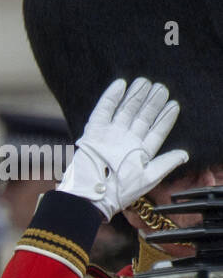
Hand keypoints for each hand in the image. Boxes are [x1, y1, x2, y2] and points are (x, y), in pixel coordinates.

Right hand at [59, 77, 188, 220]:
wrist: (92, 195)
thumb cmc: (120, 190)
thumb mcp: (149, 177)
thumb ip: (166, 163)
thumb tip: (184, 154)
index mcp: (139, 153)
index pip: (155, 132)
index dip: (165, 119)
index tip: (174, 104)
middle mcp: (125, 142)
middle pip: (141, 118)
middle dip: (152, 102)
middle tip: (161, 87)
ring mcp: (110, 136)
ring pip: (125, 111)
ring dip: (135, 96)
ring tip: (146, 82)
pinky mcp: (94, 132)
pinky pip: (103, 110)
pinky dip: (111, 97)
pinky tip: (121, 84)